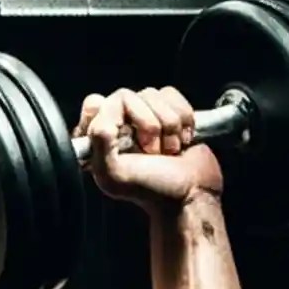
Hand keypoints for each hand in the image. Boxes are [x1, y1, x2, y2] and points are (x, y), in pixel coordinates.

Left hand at [73, 87, 223, 208]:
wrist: (193, 194)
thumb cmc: (152, 189)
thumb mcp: (114, 175)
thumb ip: (99, 143)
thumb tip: (99, 109)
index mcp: (96, 138)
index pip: (95, 103)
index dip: (113, 115)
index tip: (126, 139)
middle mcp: (117, 125)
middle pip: (128, 95)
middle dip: (148, 124)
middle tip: (153, 151)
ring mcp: (144, 117)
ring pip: (153, 94)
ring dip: (168, 124)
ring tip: (169, 150)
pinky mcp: (169, 112)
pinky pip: (172, 95)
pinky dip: (184, 117)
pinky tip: (183, 140)